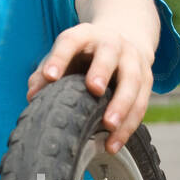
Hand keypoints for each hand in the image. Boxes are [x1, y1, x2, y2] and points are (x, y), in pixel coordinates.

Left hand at [27, 21, 154, 152]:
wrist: (126, 40)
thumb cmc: (85, 55)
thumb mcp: (65, 56)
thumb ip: (46, 72)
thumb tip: (32, 95)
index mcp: (85, 35)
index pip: (71, 41)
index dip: (60, 57)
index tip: (50, 76)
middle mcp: (112, 43)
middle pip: (109, 54)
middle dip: (102, 70)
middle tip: (94, 89)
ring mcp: (133, 60)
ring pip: (132, 80)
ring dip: (122, 104)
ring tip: (110, 126)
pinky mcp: (147, 79)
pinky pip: (140, 103)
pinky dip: (129, 125)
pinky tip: (114, 144)